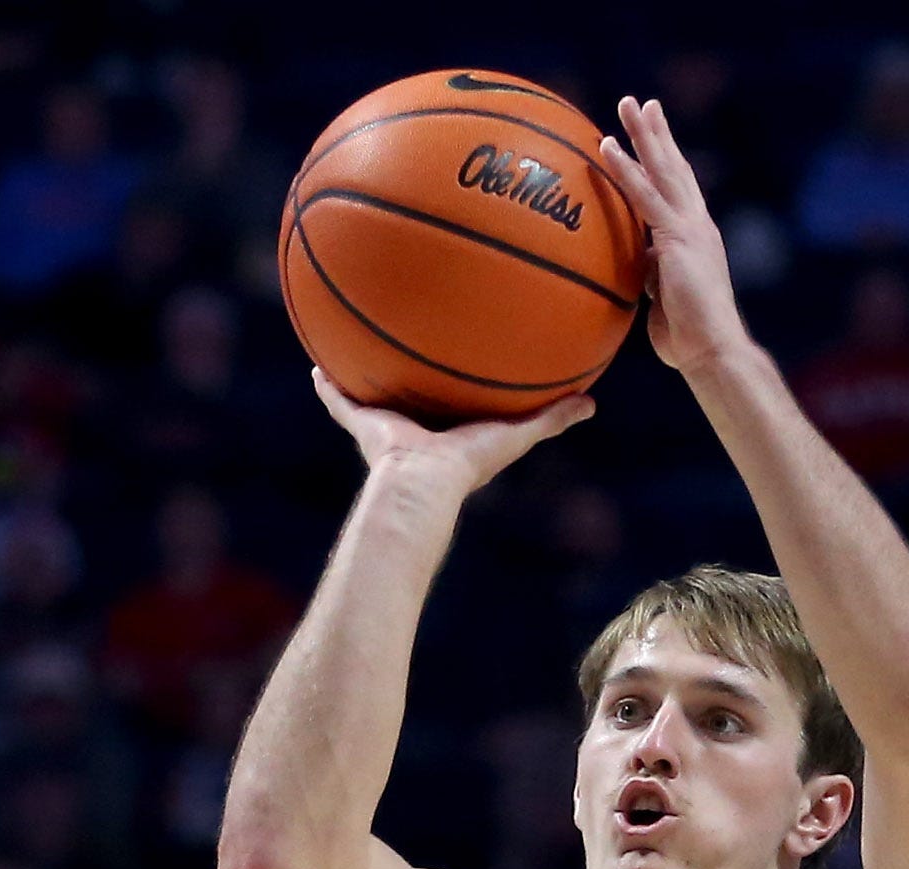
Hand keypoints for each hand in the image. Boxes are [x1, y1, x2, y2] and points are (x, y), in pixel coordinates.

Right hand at [310, 368, 590, 500]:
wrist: (424, 482)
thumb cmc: (470, 463)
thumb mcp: (518, 433)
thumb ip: (552, 419)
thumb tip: (592, 404)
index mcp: (451, 433)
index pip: (457, 407)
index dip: (461, 390)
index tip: (463, 371)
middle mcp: (418, 428)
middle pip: (415, 395)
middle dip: (412, 377)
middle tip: (412, 349)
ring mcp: (388, 426)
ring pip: (375, 395)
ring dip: (365, 376)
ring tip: (355, 345)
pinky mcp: (364, 423)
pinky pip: (342, 401)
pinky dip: (328, 386)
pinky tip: (316, 363)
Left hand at [592, 98, 751, 373]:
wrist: (711, 349)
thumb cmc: (687, 338)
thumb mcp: (665, 300)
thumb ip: (654, 276)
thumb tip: (639, 266)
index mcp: (695, 237)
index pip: (679, 190)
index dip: (666, 160)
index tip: (654, 136)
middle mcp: (697, 224)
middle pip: (675, 168)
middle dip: (658, 134)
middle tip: (642, 103)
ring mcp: (690, 227)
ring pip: (663, 170)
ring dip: (643, 135)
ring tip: (627, 104)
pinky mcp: (677, 237)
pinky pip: (644, 196)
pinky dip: (624, 169)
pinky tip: (605, 146)